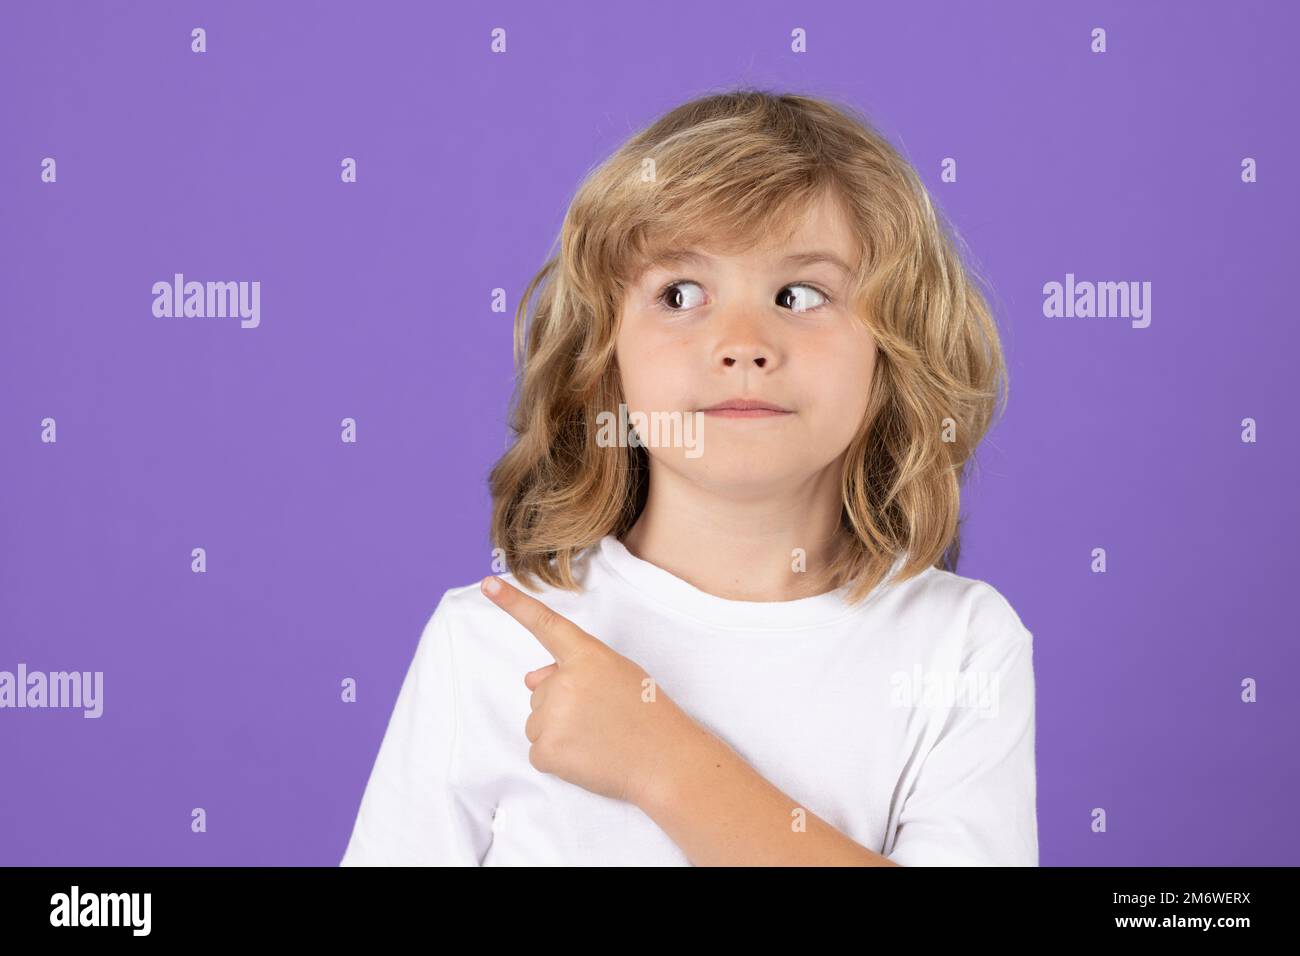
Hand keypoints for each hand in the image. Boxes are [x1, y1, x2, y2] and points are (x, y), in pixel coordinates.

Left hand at [479, 574, 695, 807]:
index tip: (487, 584)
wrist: (665, 761)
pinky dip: (558, 758)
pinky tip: (587, 758)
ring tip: (598, 739)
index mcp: (588, 656)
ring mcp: (554, 716)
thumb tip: (529, 680)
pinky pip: (538, 751)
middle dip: (564, 706)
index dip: (514, 603)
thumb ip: (573, 670)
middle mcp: (565, 682)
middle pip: (541, 692)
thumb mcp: (617, 676)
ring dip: (560, 732)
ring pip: (537, 722)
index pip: (545, 624)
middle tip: (602, 718)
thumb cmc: (646, 715)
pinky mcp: (547, 750)